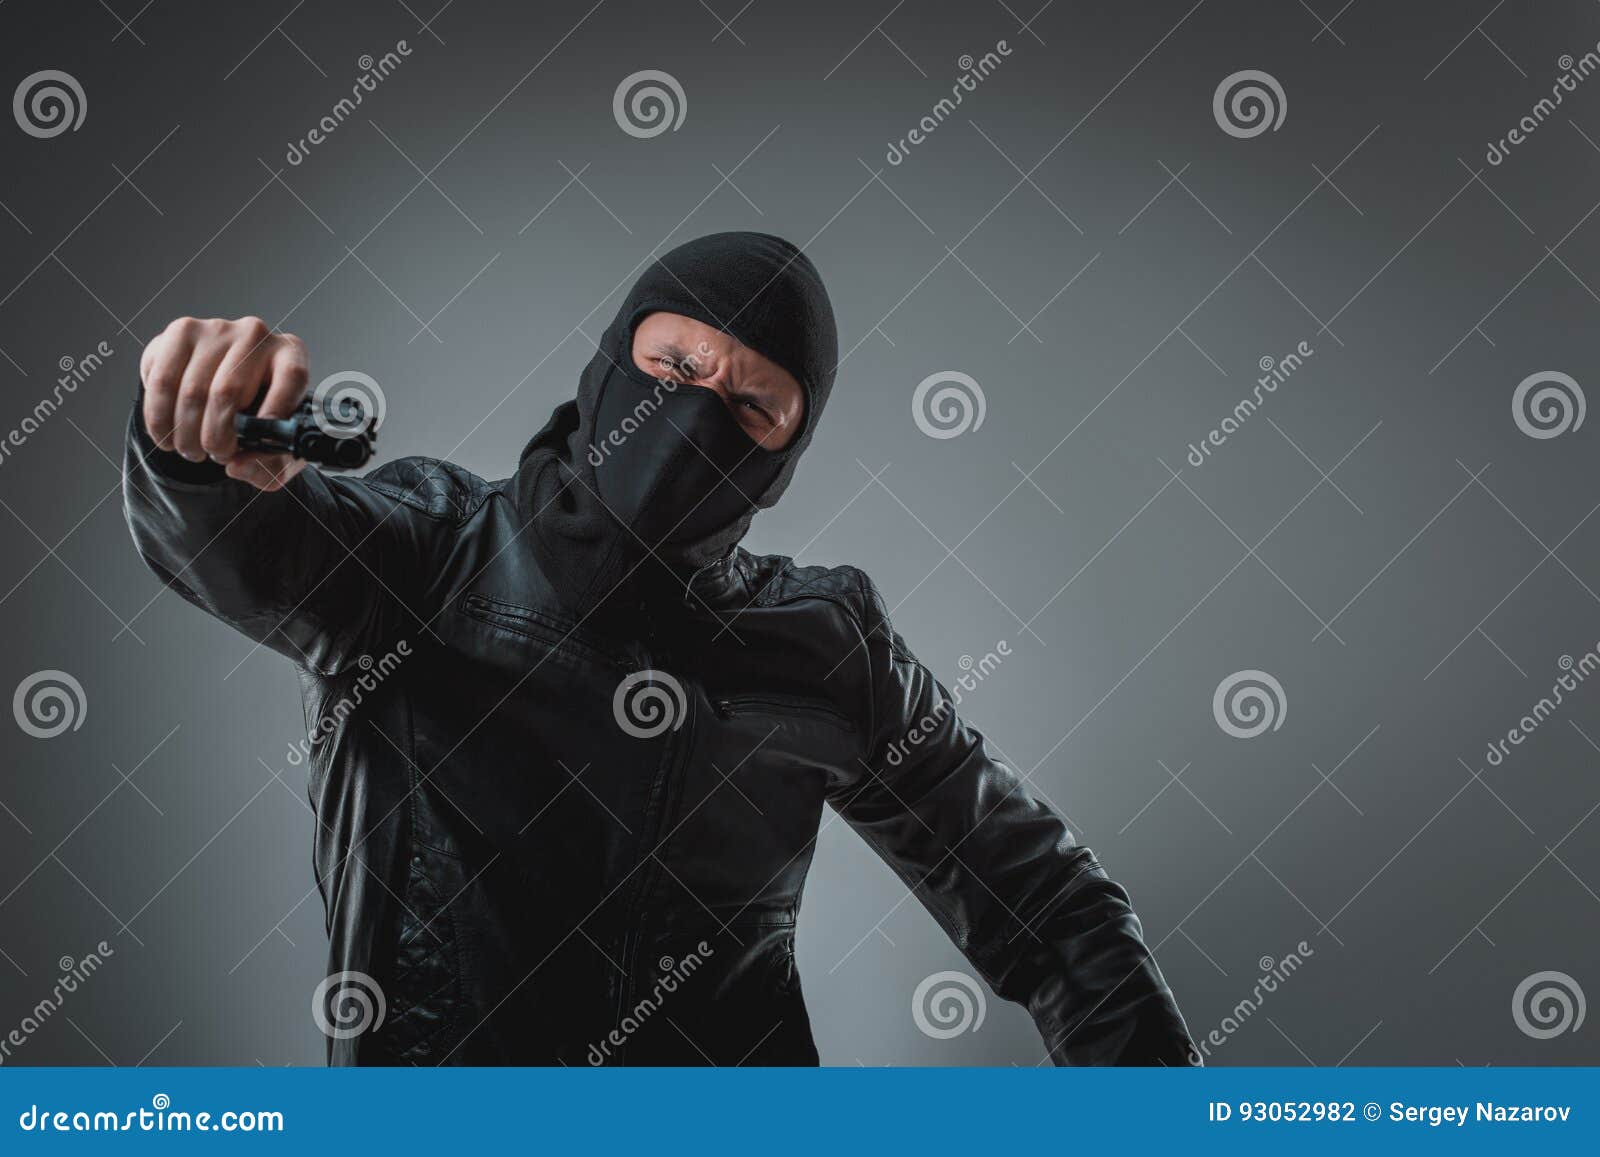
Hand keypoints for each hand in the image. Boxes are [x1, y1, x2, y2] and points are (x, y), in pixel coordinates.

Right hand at [139, 316, 308, 490]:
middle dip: (217, 437)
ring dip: (186, 433)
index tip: (263, 439)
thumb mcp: (276, 446)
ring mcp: (216, 329)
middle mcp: (255, 335)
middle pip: (229, 391)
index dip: (277, 409)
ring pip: (192, 390)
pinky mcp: (181, 332)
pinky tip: (166, 435)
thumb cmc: (255, 415)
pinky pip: (161, 381)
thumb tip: (237, 465)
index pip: (291, 377)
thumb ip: (268, 465)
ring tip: (190, 450)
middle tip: (215, 455)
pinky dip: (160, 418)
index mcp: (291, 356)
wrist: (221, 388)